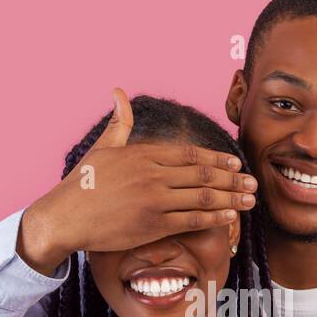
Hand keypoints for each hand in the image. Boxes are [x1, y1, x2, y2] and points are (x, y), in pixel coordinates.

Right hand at [19, 87, 258, 272]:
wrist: (64, 217)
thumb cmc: (82, 184)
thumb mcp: (103, 148)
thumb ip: (119, 121)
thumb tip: (117, 91)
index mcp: (144, 154)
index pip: (190, 153)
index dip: (216, 158)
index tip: (235, 162)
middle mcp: (153, 175)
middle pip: (202, 174)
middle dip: (232, 179)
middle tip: (253, 182)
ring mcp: (154, 200)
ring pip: (202, 197)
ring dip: (231, 198)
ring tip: (250, 200)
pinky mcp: (153, 224)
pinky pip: (192, 220)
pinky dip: (214, 218)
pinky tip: (230, 217)